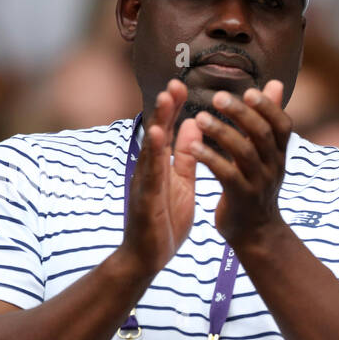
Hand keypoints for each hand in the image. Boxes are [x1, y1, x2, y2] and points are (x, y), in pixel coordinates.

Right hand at [120, 79, 199, 276]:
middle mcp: (149, 169)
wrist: (148, 257)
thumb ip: (186, 158)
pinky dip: (154, 154)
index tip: (182, 85)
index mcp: (161, 166)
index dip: (174, 109)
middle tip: (174, 83)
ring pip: (151, 148)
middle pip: (157, 132)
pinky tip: (159, 137)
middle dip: (165, 108)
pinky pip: (150, 174)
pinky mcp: (144, 199)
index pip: (168, 131)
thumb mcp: (182, 185)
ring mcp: (144, 183)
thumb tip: (194, 127)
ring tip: (165, 99)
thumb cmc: (165, 220)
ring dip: (157, 122)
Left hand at [189, 81, 291, 251]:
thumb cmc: (257, 186)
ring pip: (244, 152)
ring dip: (221, 132)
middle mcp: (273, 167)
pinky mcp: (241, 199)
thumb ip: (267, 118)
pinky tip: (192, 147)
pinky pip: (226, 174)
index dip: (269, 107)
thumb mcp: (268, 153)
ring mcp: (258, 183)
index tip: (248, 91)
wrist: (257, 234)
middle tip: (216, 97)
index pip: (282, 125)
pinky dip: (210, 158)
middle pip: (262, 134)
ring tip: (199, 118)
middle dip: (240, 113)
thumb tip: (275, 83)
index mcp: (279, 154)